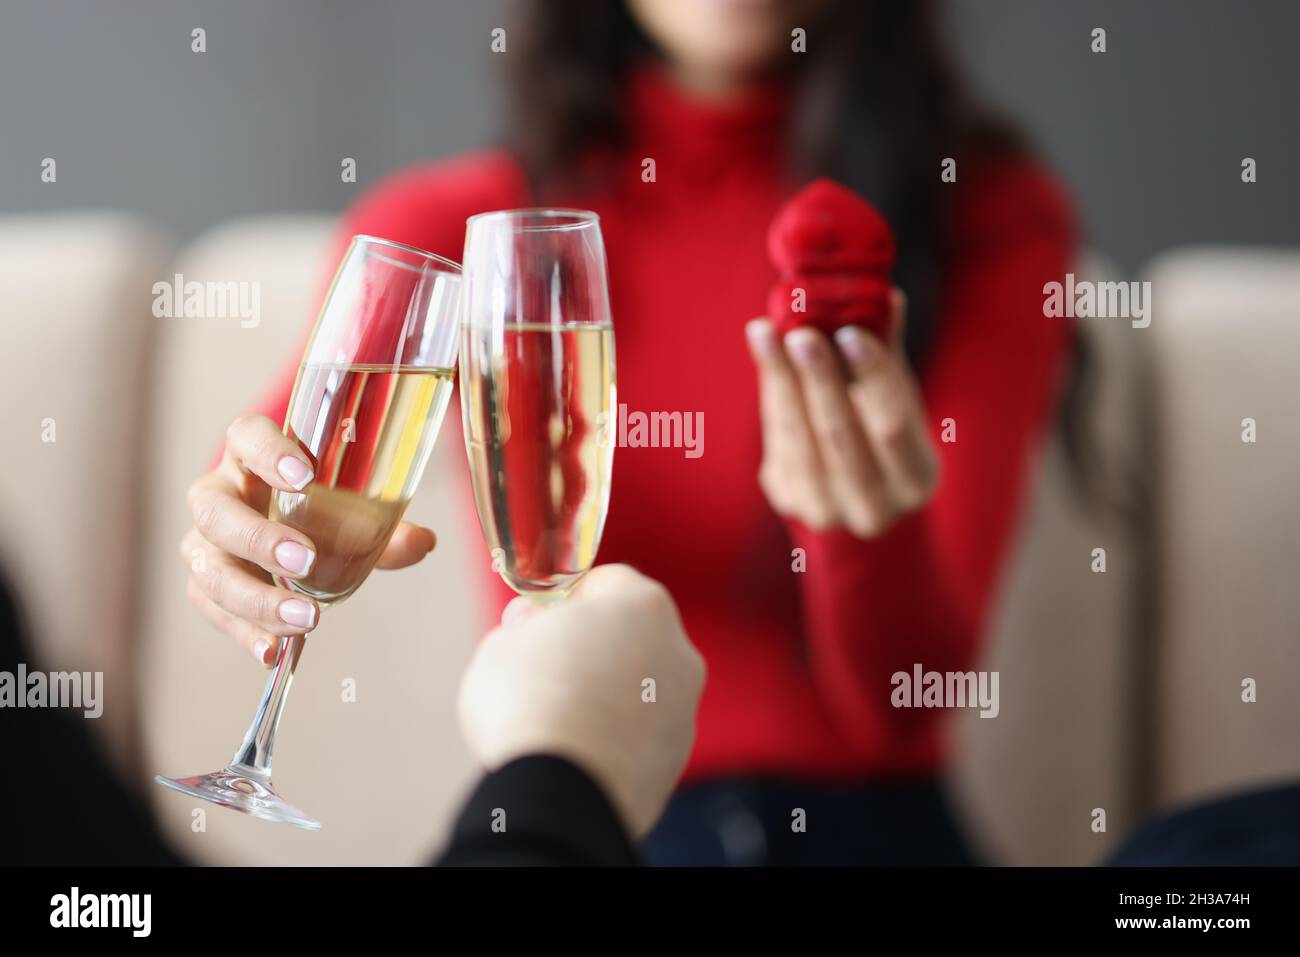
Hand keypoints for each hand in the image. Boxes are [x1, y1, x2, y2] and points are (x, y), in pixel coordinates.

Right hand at [180, 415, 436, 665]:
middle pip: (214, 510)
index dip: (269, 453)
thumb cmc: (316, 504)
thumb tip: (421, 543)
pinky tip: (274, 649)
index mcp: (250, 454)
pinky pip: (213, 609)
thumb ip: (384, 524)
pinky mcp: (206, 582)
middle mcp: (218, 493)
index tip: (304, 476)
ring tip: (305, 618)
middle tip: (305, 561)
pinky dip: (245, 631)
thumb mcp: (350, 504)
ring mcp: (206, 540)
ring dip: (255, 597)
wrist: (283, 525)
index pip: (246, 436)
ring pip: (208, 568)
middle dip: (259, 538)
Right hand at [457, 565, 705, 838]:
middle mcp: (677, 652)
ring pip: (636, 687)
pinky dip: (613, 738)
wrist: (560, 796)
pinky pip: (639, 734)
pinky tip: (576, 753)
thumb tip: (530, 622)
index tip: (537, 624)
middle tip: (541, 672)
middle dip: (589, 648)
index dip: (565, 601)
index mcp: (643, 604)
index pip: (604, 582)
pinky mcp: (676, 759)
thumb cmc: (529, 705)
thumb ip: (523, 624)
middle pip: (627, 635)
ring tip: (554, 721)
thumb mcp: (503, 644)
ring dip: (604, 695)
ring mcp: (683, 708)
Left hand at [745, 289, 939, 536]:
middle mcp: (872, 508)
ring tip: (765, 331)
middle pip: (840, 436)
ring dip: (780, 380)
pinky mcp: (787, 499)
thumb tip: (886, 298)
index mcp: (915, 481)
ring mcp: (825, 510)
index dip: (874, 378)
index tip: (851, 333)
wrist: (856, 499)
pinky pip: (776, 440)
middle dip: (818, 380)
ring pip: (799, 439)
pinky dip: (771, 392)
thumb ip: (890, 354)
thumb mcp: (900, 402)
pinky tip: (763, 350)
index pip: (894, 427)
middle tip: (800, 332)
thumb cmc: (884, 436)